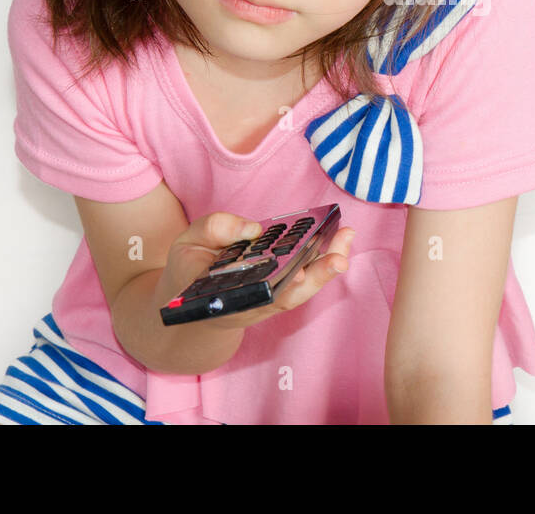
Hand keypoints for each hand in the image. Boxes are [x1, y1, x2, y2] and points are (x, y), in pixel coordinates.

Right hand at [153, 211, 355, 331]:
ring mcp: (269, 301)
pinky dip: (324, 260)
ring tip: (346, 236)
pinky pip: (305, 280)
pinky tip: (338, 238)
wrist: (192, 304)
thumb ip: (215, 229)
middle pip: (290, 295)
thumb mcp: (187, 244)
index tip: (300, 271)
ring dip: (328, 265)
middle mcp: (254, 305)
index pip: (257, 294)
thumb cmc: (190, 271)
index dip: (280, 286)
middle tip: (339, 258)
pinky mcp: (280, 292)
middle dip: (317, 276)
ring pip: (303, 289)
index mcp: (227, 298)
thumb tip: (254, 229)